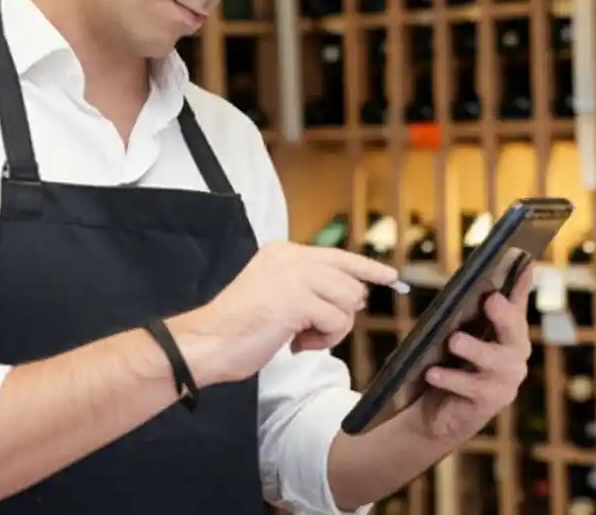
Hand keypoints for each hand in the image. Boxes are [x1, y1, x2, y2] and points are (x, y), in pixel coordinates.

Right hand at [168, 241, 399, 385]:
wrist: (206, 341)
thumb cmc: (236, 328)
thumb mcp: (274, 293)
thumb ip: (307, 287)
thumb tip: (349, 298)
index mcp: (283, 252)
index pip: (337, 255)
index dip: (366, 268)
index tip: (389, 276)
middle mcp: (291, 257)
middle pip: (349, 280)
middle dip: (341, 312)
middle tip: (313, 330)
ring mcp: (294, 276)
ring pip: (347, 301)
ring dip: (332, 329)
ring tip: (302, 337)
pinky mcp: (298, 300)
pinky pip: (337, 321)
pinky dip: (324, 340)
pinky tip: (296, 344)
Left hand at [407, 264, 533, 441]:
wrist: (440, 412)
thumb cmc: (454, 364)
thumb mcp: (462, 330)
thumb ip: (475, 306)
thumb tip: (491, 267)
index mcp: (509, 332)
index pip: (517, 302)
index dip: (521, 282)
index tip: (521, 258)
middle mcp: (514, 354)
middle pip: (516, 331)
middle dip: (504, 315)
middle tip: (490, 300)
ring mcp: (505, 380)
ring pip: (495, 361)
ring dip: (474, 348)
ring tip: (454, 339)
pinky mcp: (490, 403)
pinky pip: (472, 388)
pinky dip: (451, 378)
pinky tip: (432, 372)